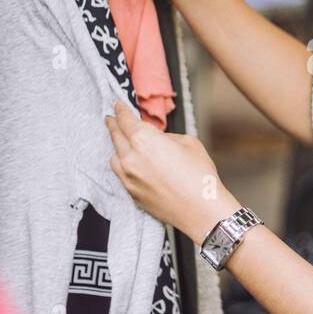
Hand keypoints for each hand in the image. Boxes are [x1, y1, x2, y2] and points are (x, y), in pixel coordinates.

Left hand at [106, 99, 235, 242]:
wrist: (201, 210)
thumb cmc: (199, 176)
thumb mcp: (188, 142)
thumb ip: (167, 136)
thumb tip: (158, 138)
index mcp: (144, 139)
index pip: (125, 119)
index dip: (120, 109)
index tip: (117, 104)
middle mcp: (130, 157)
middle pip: (115, 136)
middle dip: (113, 124)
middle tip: (111, 118)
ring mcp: (128, 177)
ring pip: (114, 156)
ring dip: (117, 147)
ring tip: (123, 143)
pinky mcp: (131, 193)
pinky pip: (121, 174)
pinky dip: (123, 165)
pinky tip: (131, 164)